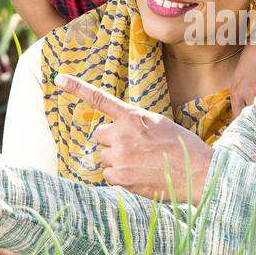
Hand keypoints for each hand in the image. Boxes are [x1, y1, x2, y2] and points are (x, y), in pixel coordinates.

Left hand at [56, 73, 213, 203]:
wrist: (196, 173)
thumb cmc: (182, 147)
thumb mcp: (159, 124)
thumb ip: (135, 123)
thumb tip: (120, 130)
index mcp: (133, 116)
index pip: (100, 98)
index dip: (77, 87)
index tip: (59, 78)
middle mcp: (122, 133)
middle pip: (101, 135)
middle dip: (114, 141)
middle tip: (138, 149)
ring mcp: (119, 156)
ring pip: (105, 156)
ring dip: (118, 160)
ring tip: (143, 163)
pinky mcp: (119, 177)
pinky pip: (109, 175)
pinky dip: (121, 177)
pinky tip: (141, 176)